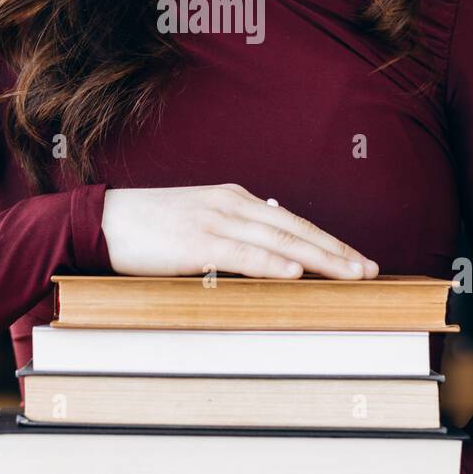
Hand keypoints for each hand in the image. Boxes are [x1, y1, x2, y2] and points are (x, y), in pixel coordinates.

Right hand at [101, 183, 379, 278]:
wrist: (101, 220)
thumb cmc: (147, 228)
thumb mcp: (197, 224)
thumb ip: (231, 234)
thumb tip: (266, 254)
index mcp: (233, 199)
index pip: (292, 221)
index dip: (328, 241)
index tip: (357, 259)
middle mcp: (231, 204)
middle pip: (297, 228)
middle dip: (337, 251)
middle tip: (371, 270)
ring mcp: (215, 220)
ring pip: (280, 240)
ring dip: (320, 258)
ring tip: (350, 274)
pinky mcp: (197, 241)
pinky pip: (244, 253)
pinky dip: (274, 262)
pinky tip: (297, 272)